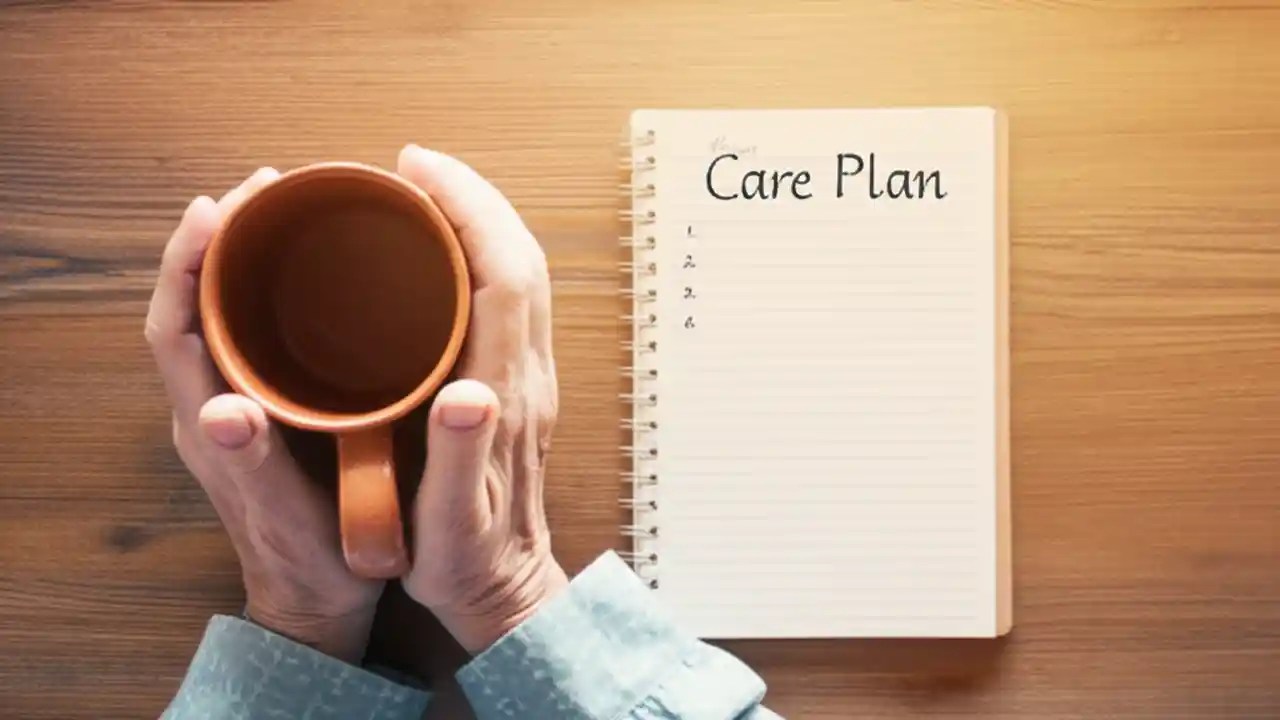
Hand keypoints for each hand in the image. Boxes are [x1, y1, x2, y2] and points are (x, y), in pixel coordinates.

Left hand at [145, 169, 382, 663]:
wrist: (319, 600)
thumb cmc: (312, 561)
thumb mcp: (288, 517)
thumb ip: (252, 464)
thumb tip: (221, 407)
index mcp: (208, 423)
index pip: (173, 326)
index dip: (185, 264)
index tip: (217, 208)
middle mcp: (212, 406)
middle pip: (191, 306)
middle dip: (213, 240)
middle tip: (261, 190)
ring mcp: (238, 407)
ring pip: (220, 316)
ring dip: (237, 259)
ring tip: (277, 213)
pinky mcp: (268, 410)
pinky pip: (251, 335)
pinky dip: (267, 293)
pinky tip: (306, 276)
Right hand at [396, 145, 567, 652]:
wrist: (506, 589)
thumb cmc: (466, 560)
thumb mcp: (451, 524)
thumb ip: (461, 458)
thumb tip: (465, 392)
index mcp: (504, 397)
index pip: (501, 276)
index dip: (467, 212)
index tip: (416, 172)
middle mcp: (525, 376)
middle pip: (519, 257)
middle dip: (475, 196)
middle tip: (416, 164)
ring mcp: (528, 378)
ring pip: (522, 272)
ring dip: (485, 217)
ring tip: (430, 190)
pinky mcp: (520, 386)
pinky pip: (513, 297)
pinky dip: (485, 253)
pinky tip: (446, 250)